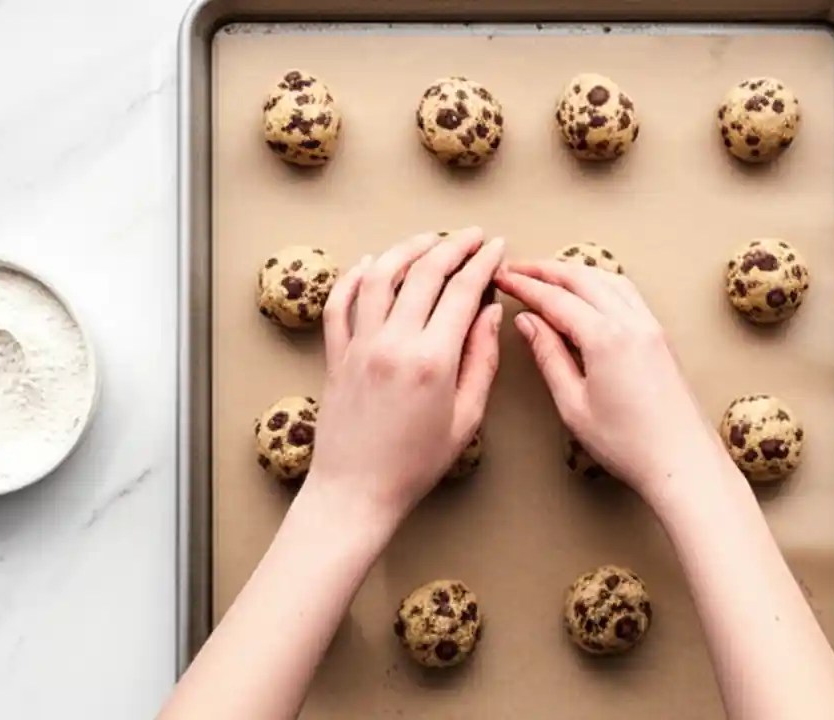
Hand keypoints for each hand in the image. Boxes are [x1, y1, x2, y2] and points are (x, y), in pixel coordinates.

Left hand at [308, 228, 504, 520]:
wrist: (356, 492)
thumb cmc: (416, 464)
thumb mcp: (466, 418)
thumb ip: (481, 361)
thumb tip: (490, 313)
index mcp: (432, 360)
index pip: (462, 291)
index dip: (483, 262)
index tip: (497, 246)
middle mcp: (393, 343)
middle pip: (425, 273)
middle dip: (453, 246)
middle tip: (472, 236)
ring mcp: (360, 345)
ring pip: (380, 276)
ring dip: (407, 249)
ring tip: (429, 240)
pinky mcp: (336, 355)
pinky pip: (341, 303)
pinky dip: (355, 276)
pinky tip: (372, 263)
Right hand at [496, 260, 726, 501]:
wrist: (682, 462)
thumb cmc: (629, 444)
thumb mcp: (573, 405)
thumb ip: (548, 356)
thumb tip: (527, 322)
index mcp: (606, 338)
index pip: (556, 298)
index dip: (525, 285)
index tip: (503, 277)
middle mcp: (632, 323)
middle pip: (582, 278)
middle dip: (546, 269)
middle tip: (518, 269)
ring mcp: (651, 327)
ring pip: (609, 279)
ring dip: (576, 272)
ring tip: (549, 276)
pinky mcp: (660, 337)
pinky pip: (628, 294)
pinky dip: (601, 284)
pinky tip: (589, 293)